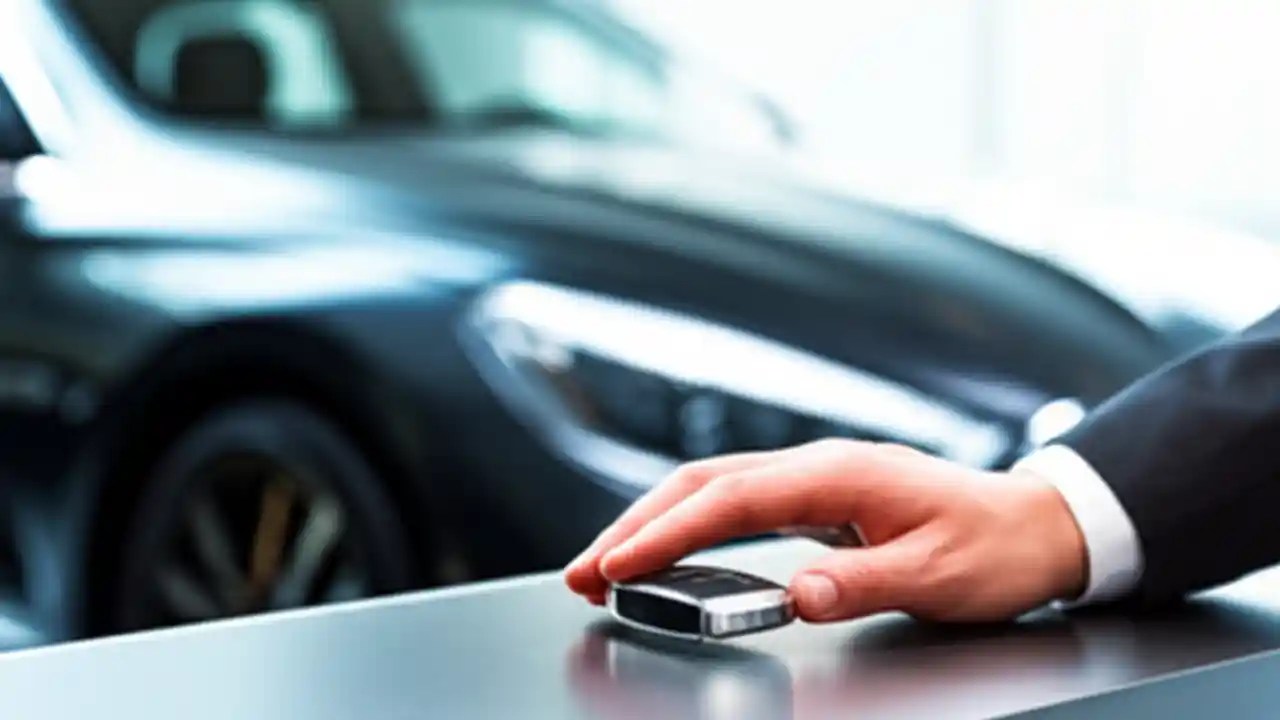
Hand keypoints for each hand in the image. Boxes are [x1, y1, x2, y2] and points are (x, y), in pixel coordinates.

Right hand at [564, 440, 1086, 622]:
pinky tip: (668, 551)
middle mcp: (816, 466)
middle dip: (635, 525)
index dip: (667, 533)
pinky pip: (734, 504)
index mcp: (839, 474)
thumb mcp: (937, 575)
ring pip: (711, 489)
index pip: (730, 502)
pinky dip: (688, 526)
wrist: (1032, 524)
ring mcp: (813, 478)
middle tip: (584, 569)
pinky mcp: (815, 497)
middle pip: (701, 485)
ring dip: (653, 523)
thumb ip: (864, 583)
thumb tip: (795, 596)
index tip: (618, 564)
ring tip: (606, 564)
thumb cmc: (991, 545)